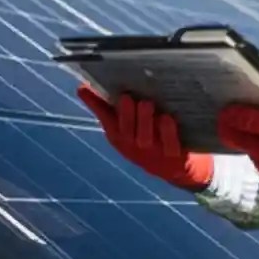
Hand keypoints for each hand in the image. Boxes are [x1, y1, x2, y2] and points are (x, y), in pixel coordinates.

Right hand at [76, 84, 213, 190]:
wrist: (177, 171)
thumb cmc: (148, 139)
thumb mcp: (127, 125)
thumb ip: (107, 107)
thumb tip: (81, 87)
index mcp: (119, 137)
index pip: (105, 118)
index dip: (95, 104)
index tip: (84, 88)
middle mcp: (133, 147)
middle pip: (125, 131)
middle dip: (125, 114)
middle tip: (126, 97)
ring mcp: (153, 155)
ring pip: (145, 138)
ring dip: (144, 121)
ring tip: (146, 104)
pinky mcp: (174, 159)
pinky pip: (170, 146)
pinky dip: (168, 133)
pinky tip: (168, 118)